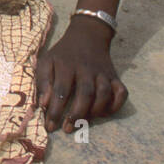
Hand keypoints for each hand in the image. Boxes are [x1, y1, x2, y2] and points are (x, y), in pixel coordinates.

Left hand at [34, 16, 126, 132]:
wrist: (87, 35)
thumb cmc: (63, 53)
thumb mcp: (46, 61)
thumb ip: (43, 81)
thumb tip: (44, 104)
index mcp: (66, 65)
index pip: (61, 91)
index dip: (55, 110)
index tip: (50, 127)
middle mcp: (86, 69)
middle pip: (85, 94)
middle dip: (76, 114)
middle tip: (67, 129)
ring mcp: (103, 73)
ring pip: (103, 94)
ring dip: (95, 111)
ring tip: (83, 122)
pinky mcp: (115, 77)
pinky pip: (121, 92)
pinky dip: (116, 105)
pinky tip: (105, 113)